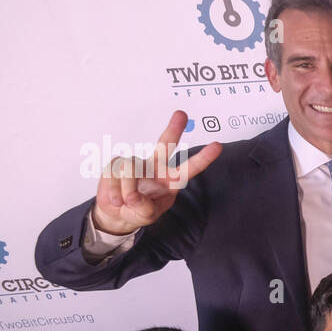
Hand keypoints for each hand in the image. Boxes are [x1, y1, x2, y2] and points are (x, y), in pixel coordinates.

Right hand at [92, 110, 222, 234]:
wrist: (116, 213)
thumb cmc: (138, 211)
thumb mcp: (146, 216)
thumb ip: (144, 209)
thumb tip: (133, 196)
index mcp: (171, 179)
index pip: (190, 168)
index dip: (203, 158)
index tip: (217, 146)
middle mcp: (156, 167)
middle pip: (165, 145)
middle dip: (173, 129)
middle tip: (181, 114)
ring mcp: (136, 163)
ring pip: (130, 169)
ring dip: (127, 190)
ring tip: (125, 202)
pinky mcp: (116, 163)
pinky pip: (114, 174)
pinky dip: (114, 191)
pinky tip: (116, 199)